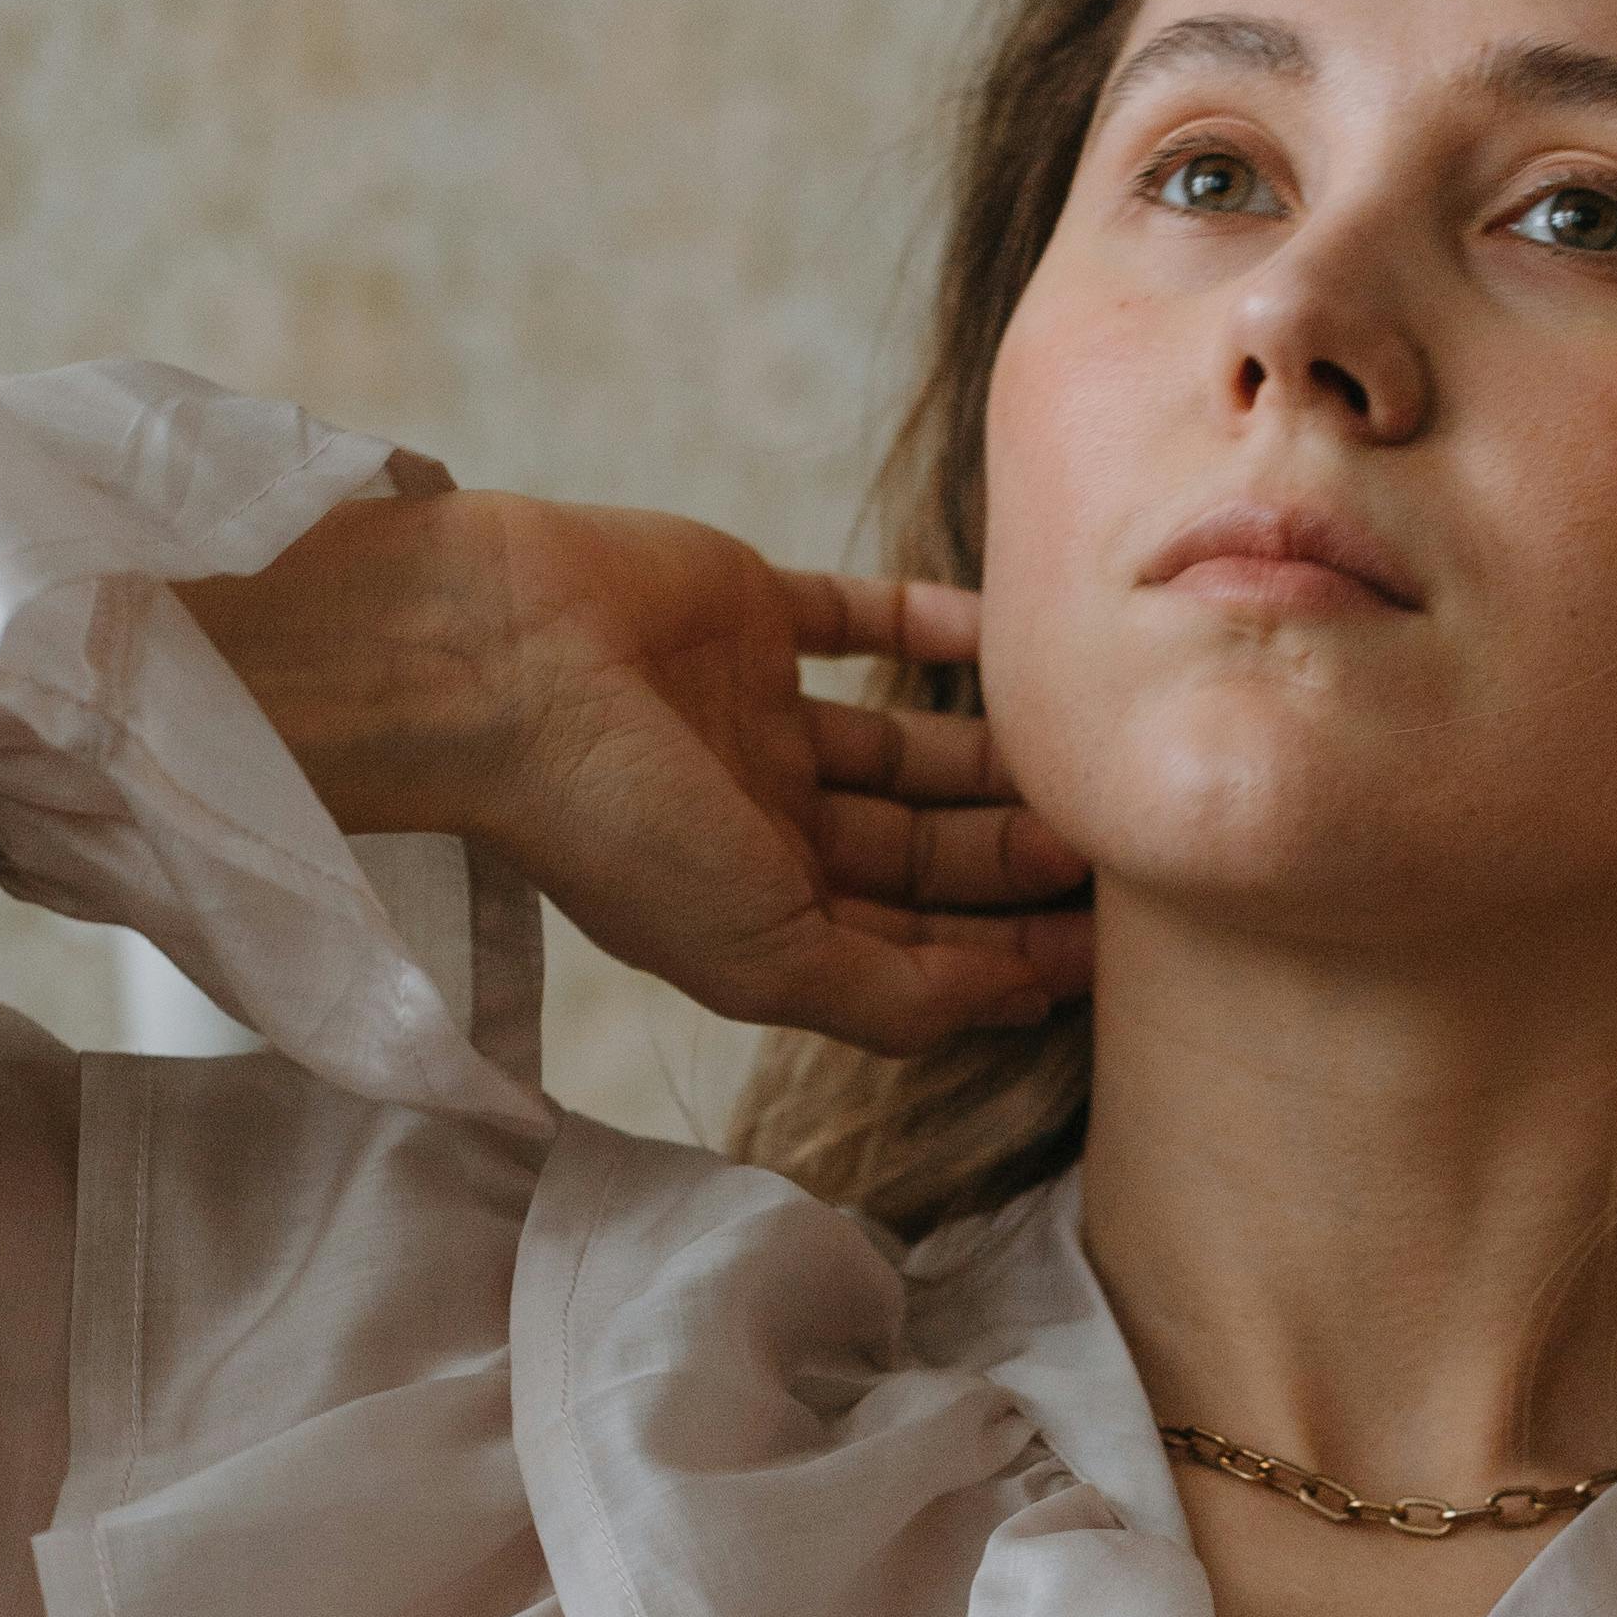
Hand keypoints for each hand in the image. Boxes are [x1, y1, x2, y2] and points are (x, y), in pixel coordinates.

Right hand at [178, 483, 1091, 1054]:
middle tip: (1121, 841)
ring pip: (906, 747)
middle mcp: (758, 823)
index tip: (1111, 949)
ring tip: (1093, 750)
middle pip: (920, 852)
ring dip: (995, 755)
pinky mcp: (746, 610)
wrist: (496, 663)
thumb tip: (1005, 1007)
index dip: (1007, 953)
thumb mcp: (762, 958)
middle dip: (1015, 856)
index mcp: (754, 915)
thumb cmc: (614, 826)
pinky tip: (1017, 633)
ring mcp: (751, 714)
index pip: (907, 946)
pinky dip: (938, 624)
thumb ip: (887, 994)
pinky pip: (863, 617)